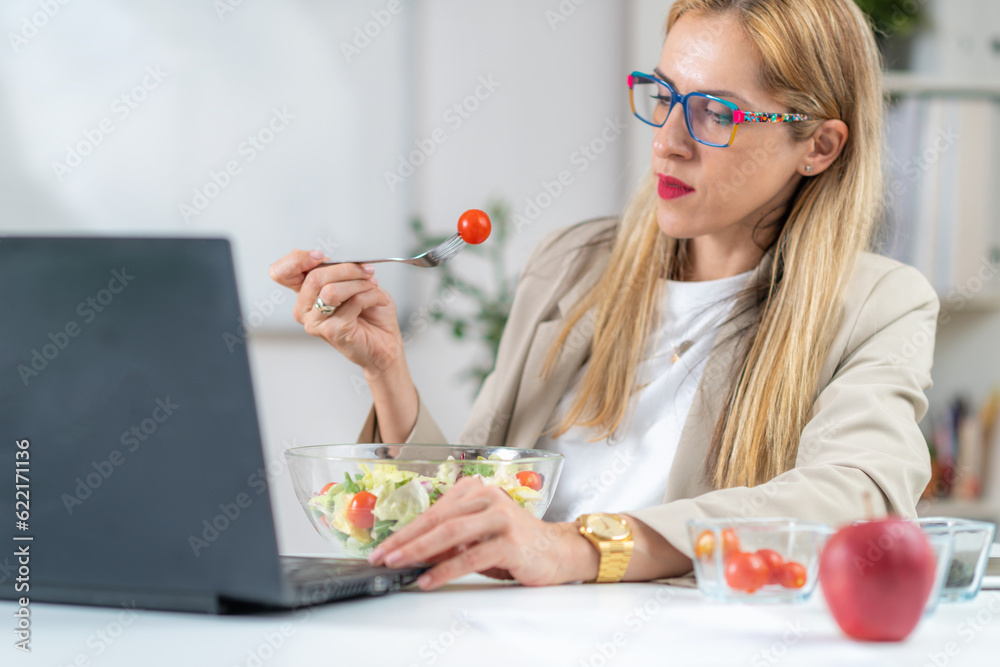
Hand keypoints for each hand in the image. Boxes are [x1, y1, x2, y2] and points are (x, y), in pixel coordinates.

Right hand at [268, 250, 403, 373]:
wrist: (385, 343)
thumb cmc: (370, 314)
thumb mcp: (351, 282)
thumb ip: (334, 270)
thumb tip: (326, 258)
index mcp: (305, 293)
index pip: (281, 273)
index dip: (296, 260)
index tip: (320, 256)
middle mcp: (304, 310)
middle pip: (314, 277)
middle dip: (346, 269)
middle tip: (367, 271)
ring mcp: (316, 323)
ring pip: (331, 291)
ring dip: (359, 283)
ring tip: (373, 286)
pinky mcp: (332, 331)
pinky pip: (352, 302)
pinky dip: (371, 296)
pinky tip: (379, 301)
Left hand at [367, 477, 598, 589]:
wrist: (556, 551)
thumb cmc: (514, 543)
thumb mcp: (477, 535)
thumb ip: (449, 538)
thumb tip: (411, 551)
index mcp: (476, 490)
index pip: (432, 511)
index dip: (404, 530)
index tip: (383, 547)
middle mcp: (488, 497)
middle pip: (437, 520)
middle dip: (405, 540)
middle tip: (382, 556)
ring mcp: (501, 517)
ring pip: (450, 534)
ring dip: (419, 551)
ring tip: (398, 565)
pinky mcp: (510, 541)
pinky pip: (470, 557)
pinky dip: (445, 570)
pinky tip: (428, 579)